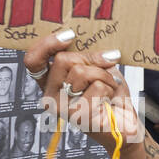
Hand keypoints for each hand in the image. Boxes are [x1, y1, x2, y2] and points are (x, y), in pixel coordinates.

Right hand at [21, 29, 138, 154]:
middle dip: (90, 59)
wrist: (125, 123)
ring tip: (109, 87)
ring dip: (104, 75)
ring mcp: (62, 108)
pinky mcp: (77, 117)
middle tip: (104, 69)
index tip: (69, 35)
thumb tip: (94, 47)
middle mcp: (51, 95)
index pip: (33, 61)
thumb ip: (88, 56)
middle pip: (62, 60)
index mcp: (51, 81)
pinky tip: (110, 99)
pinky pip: (97, 87)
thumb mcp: (98, 67)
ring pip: (81, 72)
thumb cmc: (110, 95)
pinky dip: (110, 87)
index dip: (47, 44)